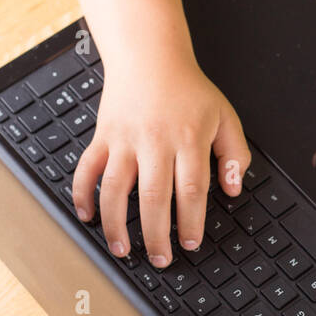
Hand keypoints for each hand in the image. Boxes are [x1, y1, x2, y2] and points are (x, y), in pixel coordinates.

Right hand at [71, 51, 248, 267]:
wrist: (150, 56)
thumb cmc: (189, 89)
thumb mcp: (224, 116)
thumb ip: (234, 154)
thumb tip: (233, 189)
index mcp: (188, 139)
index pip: (191, 190)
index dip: (190, 221)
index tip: (190, 243)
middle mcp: (155, 141)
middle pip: (154, 197)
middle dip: (156, 234)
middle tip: (160, 259)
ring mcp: (125, 139)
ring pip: (115, 189)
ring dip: (115, 224)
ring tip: (122, 249)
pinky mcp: (103, 136)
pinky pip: (87, 169)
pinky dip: (82, 194)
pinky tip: (86, 215)